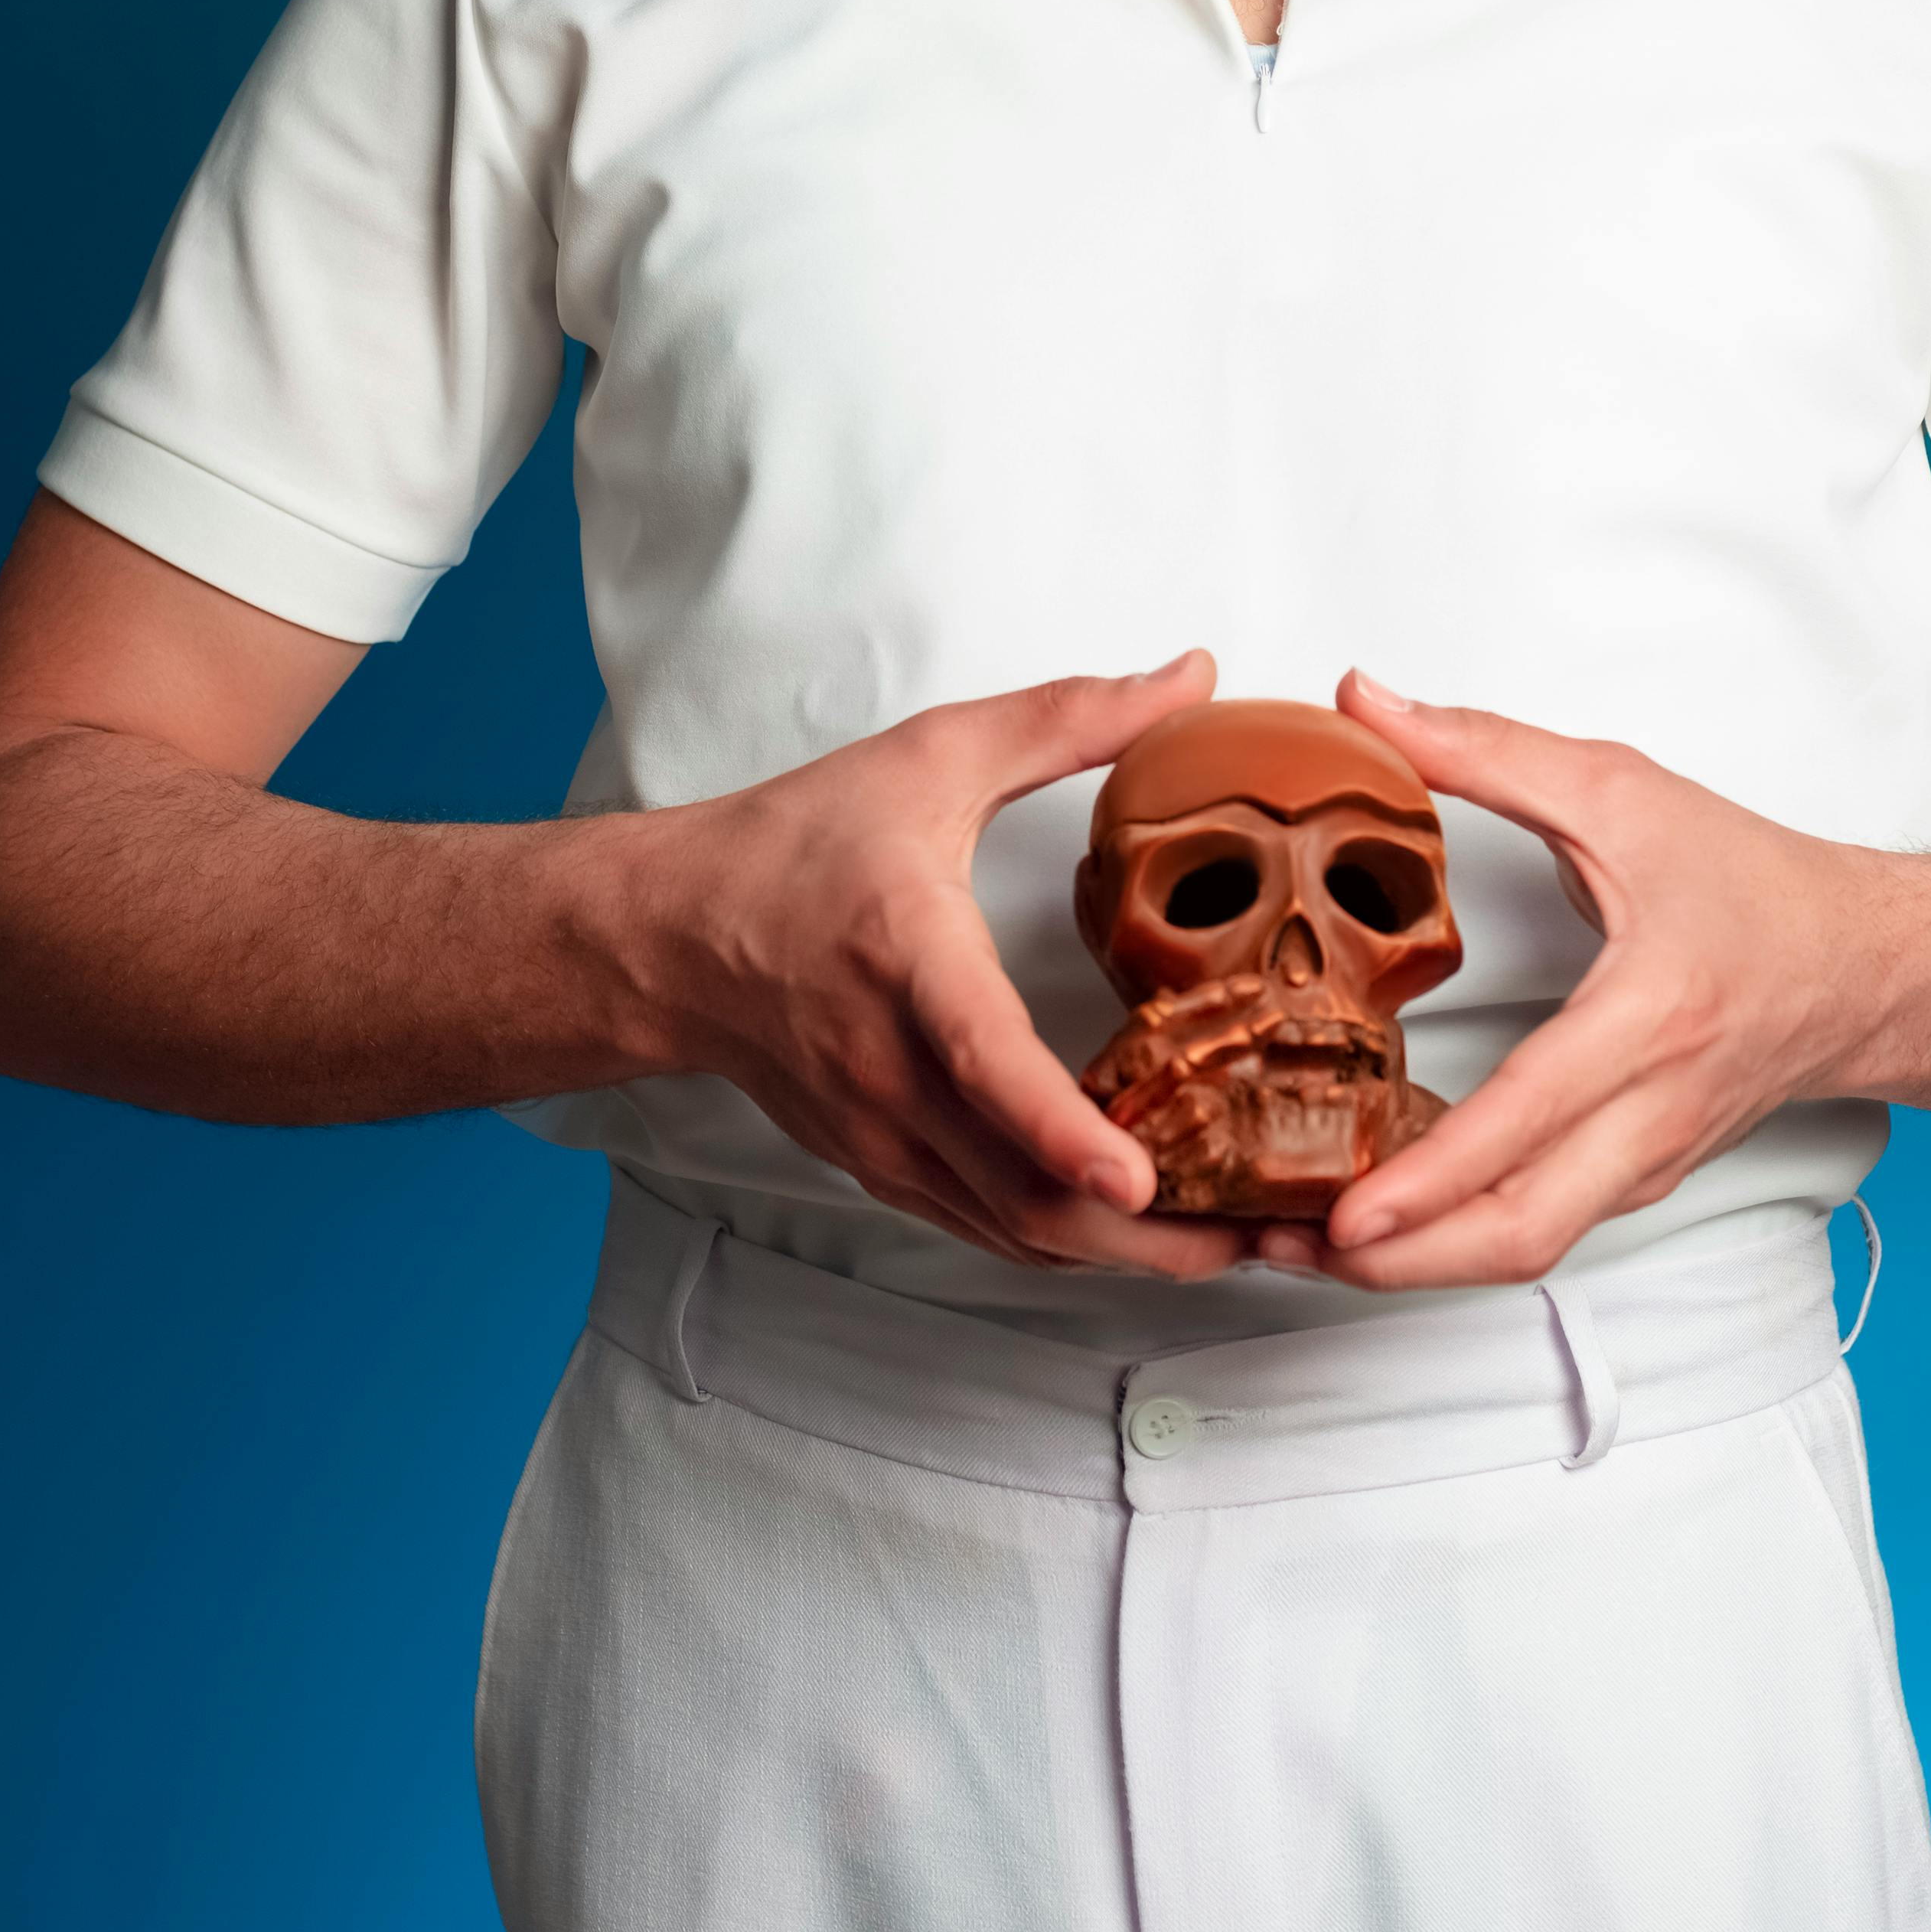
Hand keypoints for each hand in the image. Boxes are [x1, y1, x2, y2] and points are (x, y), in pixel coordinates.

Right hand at [617, 653, 1261, 1281]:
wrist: (670, 937)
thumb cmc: (795, 847)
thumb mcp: (932, 756)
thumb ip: (1067, 718)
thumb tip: (1189, 676)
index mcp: (908, 962)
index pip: (984, 1062)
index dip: (1062, 1130)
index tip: (1136, 1179)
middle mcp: (891, 1072)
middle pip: (1023, 1193)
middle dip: (1148, 1236)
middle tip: (1260, 1236)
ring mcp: (884, 1136)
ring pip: (1014, 1231)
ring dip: (1124, 1255)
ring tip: (1233, 1242)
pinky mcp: (884, 1168)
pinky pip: (990, 1230)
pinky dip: (1071, 1243)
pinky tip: (1143, 1231)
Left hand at [1253, 671, 1871, 1291]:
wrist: (1866, 967)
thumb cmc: (1756, 884)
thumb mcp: (1621, 792)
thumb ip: (1486, 749)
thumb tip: (1364, 703)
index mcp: (1649, 1016)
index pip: (1529, 1120)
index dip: (1431, 1179)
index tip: (1344, 1210)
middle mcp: (1652, 1110)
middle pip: (1521, 1232)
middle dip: (1399, 1262)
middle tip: (1287, 1245)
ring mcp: (1647, 1159)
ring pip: (1528, 1246)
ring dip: (1415, 1264)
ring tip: (1301, 1243)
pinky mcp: (1638, 1177)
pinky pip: (1541, 1227)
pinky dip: (1456, 1239)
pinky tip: (1383, 1217)